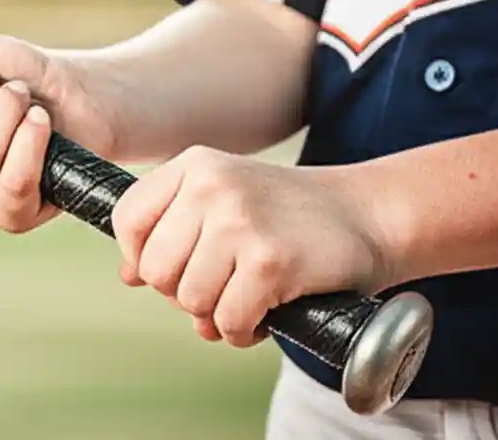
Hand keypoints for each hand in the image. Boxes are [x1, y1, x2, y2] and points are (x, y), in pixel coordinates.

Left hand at [112, 146, 392, 347]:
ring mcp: (240, 222)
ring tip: (248, 296)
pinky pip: (227, 321)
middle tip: (221, 286)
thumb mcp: (223, 202)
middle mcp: (211, 186)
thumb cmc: (288, 216)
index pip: (127, 221)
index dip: (143, 258)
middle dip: (182, 293)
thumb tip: (128, 276)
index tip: (178, 266)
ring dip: (217, 314)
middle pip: (156, 270)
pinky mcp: (270, 261)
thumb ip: (171, 230)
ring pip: (189, 300)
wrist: (370, 214)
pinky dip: (242, 331)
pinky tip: (265, 313)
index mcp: (193, 165)